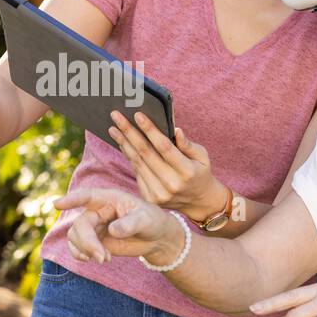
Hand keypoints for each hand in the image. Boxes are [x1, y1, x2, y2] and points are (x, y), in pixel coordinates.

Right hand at [52, 187, 180, 265]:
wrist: (156, 239)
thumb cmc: (152, 222)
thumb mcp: (146, 220)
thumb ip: (130, 224)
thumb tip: (112, 230)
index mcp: (109, 199)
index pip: (87, 196)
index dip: (72, 199)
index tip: (56, 204)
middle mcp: (98, 211)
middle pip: (80, 224)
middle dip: (87, 242)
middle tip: (102, 257)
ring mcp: (94, 227)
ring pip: (75, 236)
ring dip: (85, 250)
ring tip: (105, 260)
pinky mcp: (94, 241)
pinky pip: (76, 246)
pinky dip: (80, 254)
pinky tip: (92, 260)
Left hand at [106, 110, 221, 221]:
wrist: (198, 202)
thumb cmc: (199, 173)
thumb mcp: (202, 156)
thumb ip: (188, 144)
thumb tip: (175, 129)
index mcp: (187, 171)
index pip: (164, 147)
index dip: (150, 130)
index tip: (137, 115)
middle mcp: (171, 184)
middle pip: (145, 153)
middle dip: (129, 132)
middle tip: (116, 116)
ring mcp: (159, 193)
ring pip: (137, 162)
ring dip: (123, 143)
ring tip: (113, 128)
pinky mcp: (150, 198)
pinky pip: (136, 172)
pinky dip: (128, 156)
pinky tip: (122, 143)